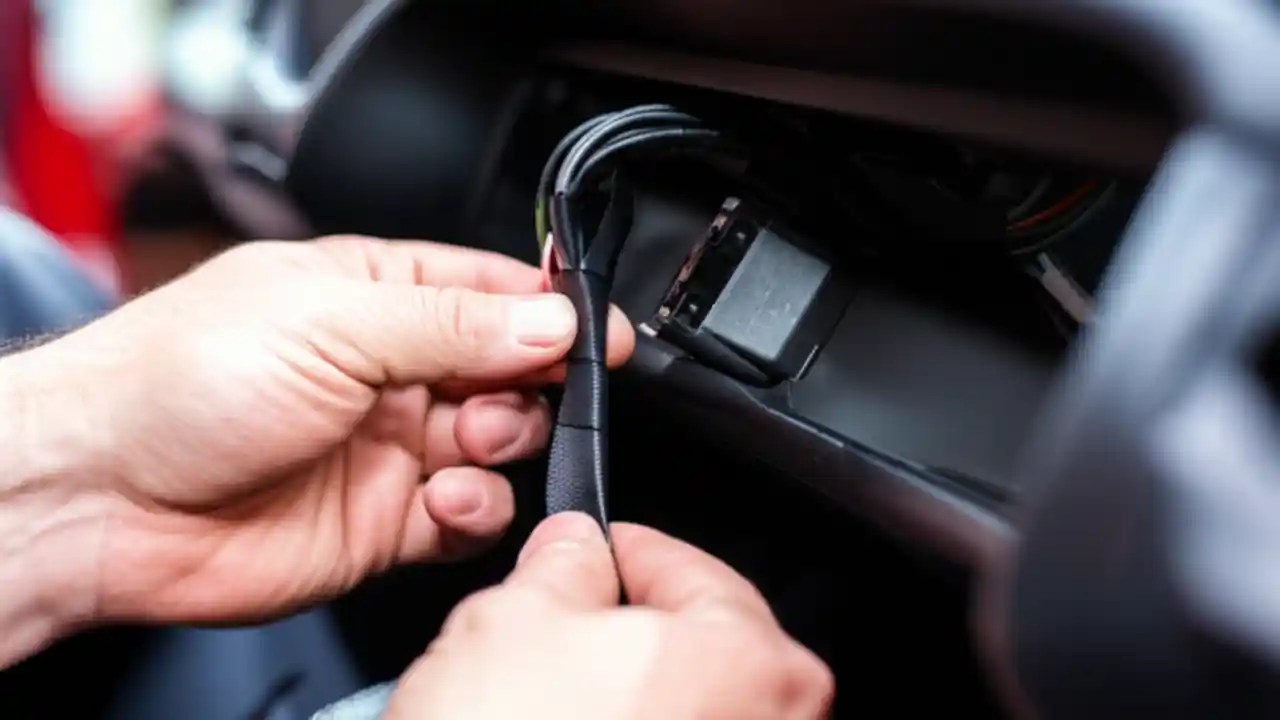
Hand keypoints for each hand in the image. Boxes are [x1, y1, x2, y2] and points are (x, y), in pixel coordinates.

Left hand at [0, 238, 633, 642]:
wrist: (100, 498)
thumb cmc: (178, 381)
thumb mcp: (331, 321)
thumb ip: (452, 324)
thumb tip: (549, 319)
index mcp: (374, 295)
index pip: (490, 291)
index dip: (551, 309)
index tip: (601, 330)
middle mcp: (388, 368)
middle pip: (508, 367)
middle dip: (536, 377)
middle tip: (538, 383)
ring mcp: (389, 445)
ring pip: (499, 442)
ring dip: (505, 441)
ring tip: (470, 437)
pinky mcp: (385, 521)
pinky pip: (468, 514)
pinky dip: (477, 508)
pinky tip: (447, 497)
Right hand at [386, 513, 834, 718]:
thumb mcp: (511, 622)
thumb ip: (563, 563)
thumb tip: (576, 544)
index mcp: (752, 657)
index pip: (689, 567)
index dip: (626, 548)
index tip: (592, 547)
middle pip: (697, 649)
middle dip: (626, 634)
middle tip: (557, 633)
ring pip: (684, 715)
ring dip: (626, 702)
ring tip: (546, 708)